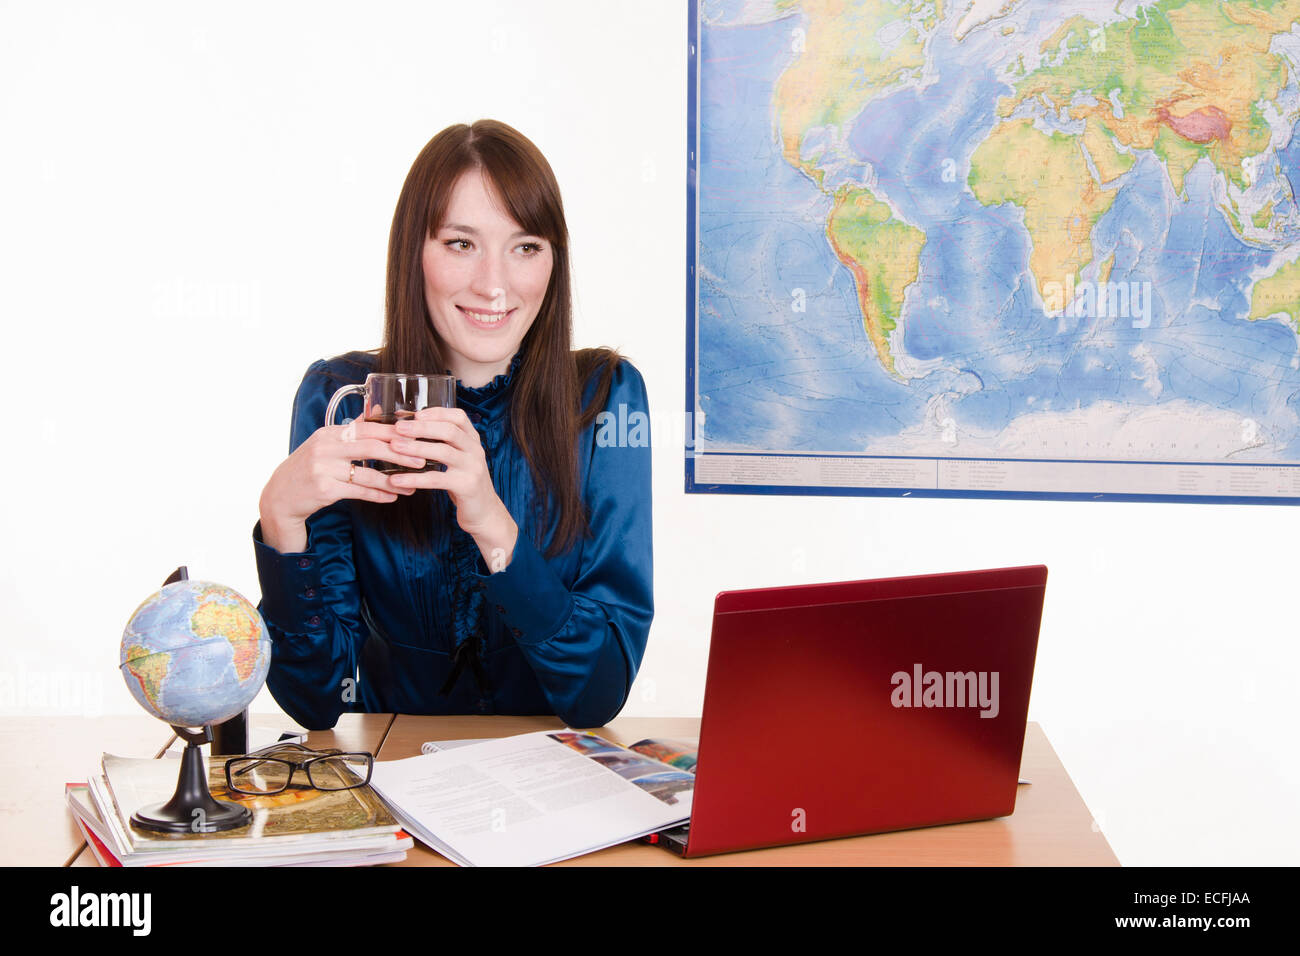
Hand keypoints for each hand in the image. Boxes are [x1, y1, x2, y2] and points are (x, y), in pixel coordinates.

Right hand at [258, 420, 426, 552]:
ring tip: (412, 484)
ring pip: (367, 473)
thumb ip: (351, 430)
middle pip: (371, 447)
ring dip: (393, 480)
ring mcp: (323, 468)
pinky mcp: (323, 489)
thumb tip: (377, 410)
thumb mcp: (326, 444)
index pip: (368, 428)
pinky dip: (378, 494)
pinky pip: (358, 491)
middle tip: (422, 460)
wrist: (280, 497)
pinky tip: (393, 497)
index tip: (417, 437)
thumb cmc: (309, 469)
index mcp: (329, 433)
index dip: (395, 433)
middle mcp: (325, 447)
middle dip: (401, 454)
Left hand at [387, 407, 517, 566]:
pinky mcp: (466, 486)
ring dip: (415, 447)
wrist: (485, 513)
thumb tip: (411, 427)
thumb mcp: (459, 459)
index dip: (436, 413)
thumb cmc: (464, 483)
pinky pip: (436, 479)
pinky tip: (396, 480)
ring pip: (443, 451)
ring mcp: (473, 468)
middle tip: (398, 427)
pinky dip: (414, 478)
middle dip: (421, 427)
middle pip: (449, 430)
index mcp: (473, 441)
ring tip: (394, 446)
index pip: (458, 417)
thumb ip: (443, 444)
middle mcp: (475, 451)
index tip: (415, 414)